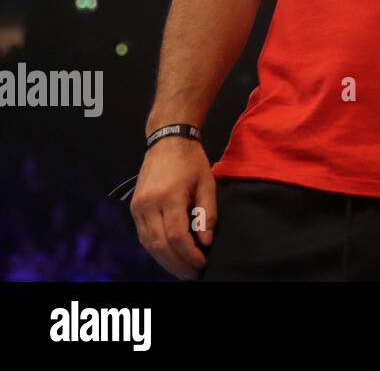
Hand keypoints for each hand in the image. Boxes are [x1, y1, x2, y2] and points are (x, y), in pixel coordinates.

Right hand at [129, 139, 216, 279]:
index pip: (177, 235)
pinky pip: (143, 236)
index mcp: (169, 196)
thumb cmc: (192, 162)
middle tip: (194, 275)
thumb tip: (205, 242)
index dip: (190, 254)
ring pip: (149, 244)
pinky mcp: (134, 208)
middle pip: (160, 244)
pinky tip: (170, 257)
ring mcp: (138, 207)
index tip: (203, 263)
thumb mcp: (207, 183)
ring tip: (183, 271)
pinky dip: (156, 250)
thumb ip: (208, 214)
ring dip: (165, 261)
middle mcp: (148, 204)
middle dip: (177, 264)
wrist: (167, 141)